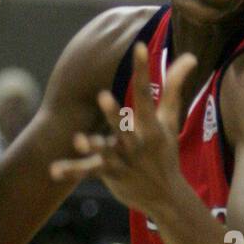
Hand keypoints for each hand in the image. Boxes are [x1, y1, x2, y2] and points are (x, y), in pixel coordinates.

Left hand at [50, 41, 198, 217]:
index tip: (139, 46)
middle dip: (114, 114)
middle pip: (123, 126)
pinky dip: (72, 170)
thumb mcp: (170, 120)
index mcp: (152, 127)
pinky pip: (88, 171)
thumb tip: (190, 56)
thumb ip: (174, 88)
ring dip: (93, 146)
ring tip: (80, 140)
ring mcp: (123, 160)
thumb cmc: (165, 151)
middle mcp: (137, 143)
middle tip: (103, 95)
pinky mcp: (109, 174)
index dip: (143, 70)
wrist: (165, 196)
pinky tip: (54, 170)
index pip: (147, 94)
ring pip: (105, 151)